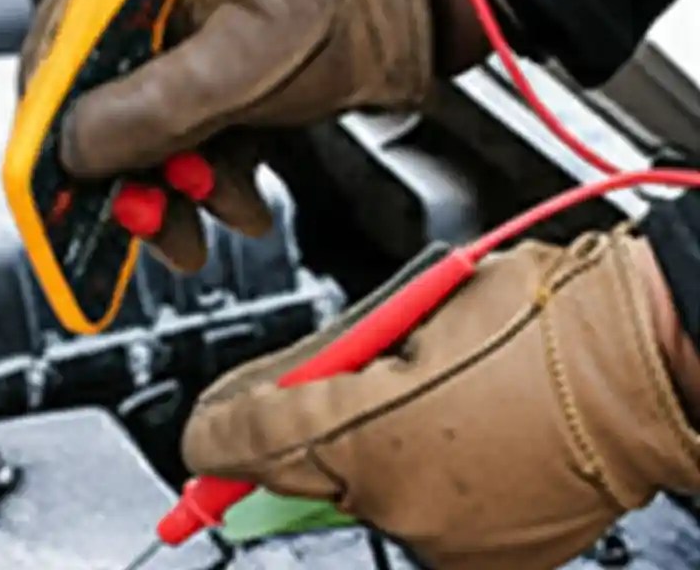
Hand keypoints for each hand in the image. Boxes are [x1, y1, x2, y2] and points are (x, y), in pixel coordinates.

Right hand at [18, 0, 441, 269]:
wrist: (405, 9)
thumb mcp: (242, 55)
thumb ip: (159, 104)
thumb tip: (79, 149)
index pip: (50, 82)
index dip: (57, 152)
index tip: (75, 205)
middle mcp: (134, 31)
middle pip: (94, 129)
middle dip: (133, 187)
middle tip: (159, 223)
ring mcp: (169, 69)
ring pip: (143, 157)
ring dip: (177, 202)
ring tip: (216, 217)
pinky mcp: (204, 100)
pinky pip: (185, 160)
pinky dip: (211, 195)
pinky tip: (242, 205)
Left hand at [180, 229, 699, 569]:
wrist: (654, 361)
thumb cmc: (550, 316)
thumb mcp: (414, 309)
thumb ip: (333, 358)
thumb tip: (281, 385)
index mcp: (366, 425)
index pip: (248, 443)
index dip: (213, 431)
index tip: (200, 431)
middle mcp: (396, 499)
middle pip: (299, 474)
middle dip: (294, 437)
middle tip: (305, 402)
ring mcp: (444, 537)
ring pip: (362, 498)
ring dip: (365, 462)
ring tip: (418, 403)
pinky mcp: (488, 561)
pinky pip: (421, 520)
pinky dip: (419, 488)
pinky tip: (451, 441)